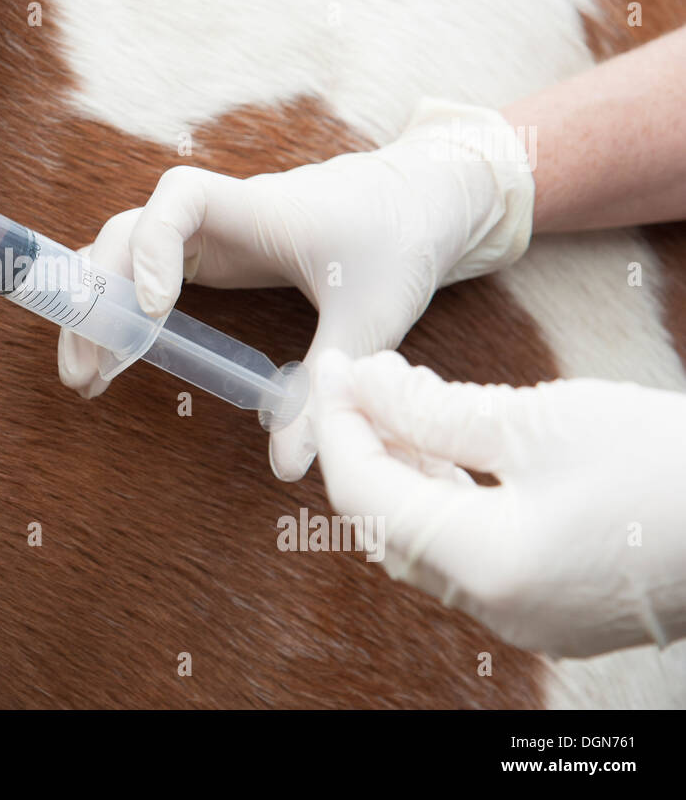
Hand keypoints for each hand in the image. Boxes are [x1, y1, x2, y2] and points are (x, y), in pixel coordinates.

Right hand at [57, 99, 533, 479]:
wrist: (414, 203)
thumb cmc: (396, 240)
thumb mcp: (372, 315)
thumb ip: (324, 384)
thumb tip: (287, 465)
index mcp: (254, 207)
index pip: (180, 199)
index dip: (154, 247)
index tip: (154, 308)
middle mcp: (216, 216)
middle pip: (127, 232)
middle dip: (97, 297)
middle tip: (86, 369)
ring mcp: (204, 236)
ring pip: (121, 254)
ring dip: (95, 307)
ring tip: (83, 376)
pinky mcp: (204, 258)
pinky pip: (140, 274)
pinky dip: (117, 312)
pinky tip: (109, 363)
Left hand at [312, 349, 685, 657]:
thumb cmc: (669, 465)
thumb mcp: (541, 421)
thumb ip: (435, 411)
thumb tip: (364, 386)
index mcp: (485, 563)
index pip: (364, 494)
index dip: (339, 425)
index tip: (332, 368)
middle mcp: (495, 606)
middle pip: (386, 524)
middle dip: (363, 447)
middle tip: (357, 382)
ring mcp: (525, 616)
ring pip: (425, 542)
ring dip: (401, 471)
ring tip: (396, 401)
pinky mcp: (551, 608)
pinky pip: (468, 554)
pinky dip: (445, 499)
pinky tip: (443, 446)